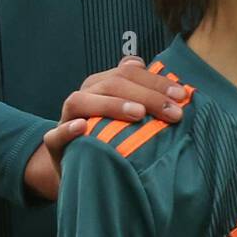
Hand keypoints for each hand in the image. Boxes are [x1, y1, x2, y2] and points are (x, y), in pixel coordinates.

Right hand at [24, 55, 188, 200]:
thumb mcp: (128, 116)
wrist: (76, 164)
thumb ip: (145, 96)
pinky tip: (83, 128)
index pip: (129, 72)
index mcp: (103, 84)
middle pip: (112, 84)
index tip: (181, 95)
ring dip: (111, 105)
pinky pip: (56, 135)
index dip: (156, 81)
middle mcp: (85, 94)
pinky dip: (68, 130)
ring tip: (137, 114)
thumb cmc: (110, 137)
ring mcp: (67, 117)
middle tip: (172, 113)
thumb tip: (173, 84)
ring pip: (81, 100)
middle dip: (146, 95)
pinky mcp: (54, 142)